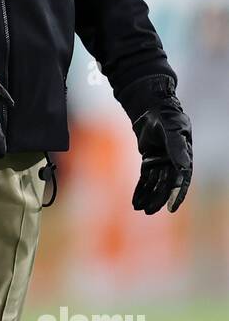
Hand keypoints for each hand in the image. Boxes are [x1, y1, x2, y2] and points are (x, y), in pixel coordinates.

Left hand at [132, 93, 191, 213]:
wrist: (152, 108)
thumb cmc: (167, 117)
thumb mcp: (173, 130)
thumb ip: (177, 147)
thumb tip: (184, 167)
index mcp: (184, 157)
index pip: (181, 180)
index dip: (177, 195)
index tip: (171, 208)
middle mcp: (174, 163)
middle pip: (166, 185)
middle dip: (157, 199)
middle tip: (149, 212)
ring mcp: (162, 163)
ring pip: (155, 184)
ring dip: (148, 196)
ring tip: (139, 209)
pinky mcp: (149, 162)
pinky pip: (145, 179)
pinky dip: (140, 190)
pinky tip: (135, 201)